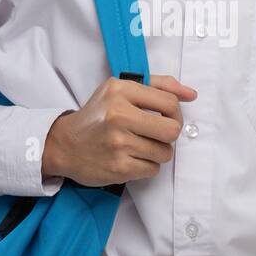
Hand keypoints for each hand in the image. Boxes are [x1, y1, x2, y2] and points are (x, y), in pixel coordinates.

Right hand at [43, 75, 197, 187]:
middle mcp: (118, 114)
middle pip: (172, 130)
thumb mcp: (120, 90)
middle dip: (170, 134)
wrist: (64, 145)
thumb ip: (158, 86)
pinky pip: (153, 169)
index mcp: (120, 90)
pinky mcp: (119, 167)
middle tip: (158, 134)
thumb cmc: (97, 116)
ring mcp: (118, 143)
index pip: (169, 102)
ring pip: (165, 152)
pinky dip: (147, 165)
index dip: (175, 112)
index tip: (167, 116)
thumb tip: (191, 94)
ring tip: (140, 146)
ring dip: (157, 152)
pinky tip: (132, 158)